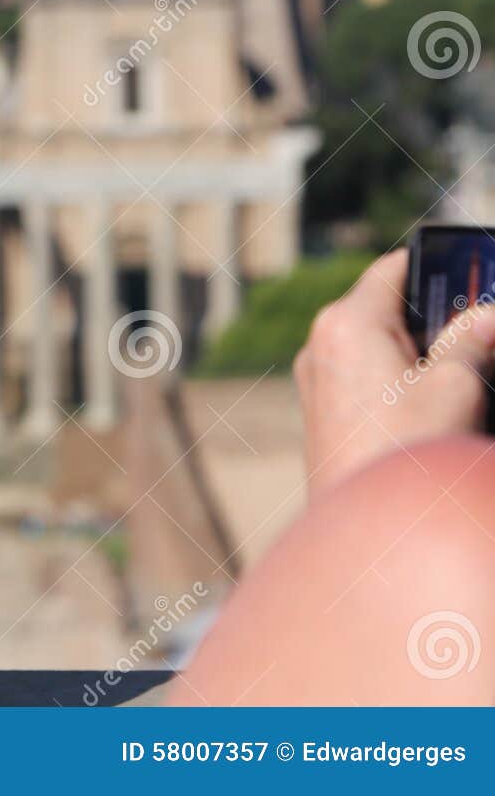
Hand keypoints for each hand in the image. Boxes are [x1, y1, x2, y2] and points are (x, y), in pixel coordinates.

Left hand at [293, 249, 494, 494]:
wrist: (364, 530)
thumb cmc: (404, 452)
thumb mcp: (454, 388)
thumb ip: (472, 340)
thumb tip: (488, 313)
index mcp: (346, 323)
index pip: (395, 268)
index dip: (440, 265)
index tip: (477, 272)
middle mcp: (321, 343)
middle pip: (389, 307)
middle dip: (439, 314)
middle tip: (480, 328)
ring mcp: (317, 378)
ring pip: (380, 344)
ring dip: (425, 350)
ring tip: (469, 369)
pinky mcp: (324, 411)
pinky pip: (368, 375)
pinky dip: (404, 377)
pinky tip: (441, 399)